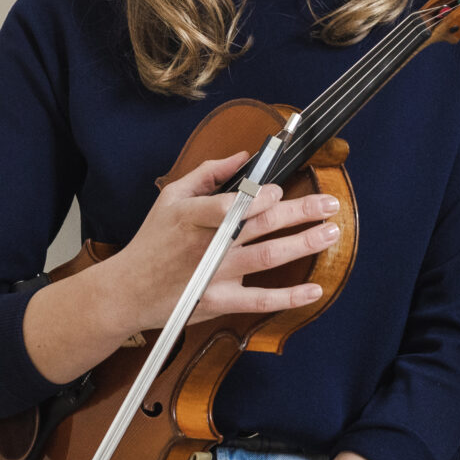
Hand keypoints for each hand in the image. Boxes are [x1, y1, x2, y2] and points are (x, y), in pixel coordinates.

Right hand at [22, 149, 340, 384]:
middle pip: (260, 226)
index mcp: (193, 216)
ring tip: (330, 232)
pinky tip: (314, 289)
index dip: (259, 197)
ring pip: (267, 257)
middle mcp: (208, 245)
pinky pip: (260, 300)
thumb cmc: (153, 240)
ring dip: (303, 244)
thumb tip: (243, 157)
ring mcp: (216, 275)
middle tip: (329, 203)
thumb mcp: (171, 197)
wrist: (129, 291)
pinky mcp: (221, 301)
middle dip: (299, 213)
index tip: (279, 190)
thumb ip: (207, 173)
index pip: (230, 204)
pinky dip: (289, 296)